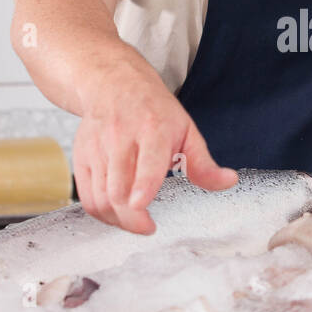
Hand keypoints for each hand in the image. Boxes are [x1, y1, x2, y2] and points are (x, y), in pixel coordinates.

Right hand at [73, 60, 236, 233]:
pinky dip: (101, 213)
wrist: (113, 84)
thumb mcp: (186, 130)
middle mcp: (122, 138)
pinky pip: (87, 197)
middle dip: (132, 218)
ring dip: (118, 220)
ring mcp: (98, 149)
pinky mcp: (82, 158)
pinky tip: (117, 214)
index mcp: (153, 129)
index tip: (141, 205)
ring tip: (136, 222)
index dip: (142, 185)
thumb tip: (229, 182)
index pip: (147, 161)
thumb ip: (204, 163)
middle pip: (118, 189)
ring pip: (101, 197)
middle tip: (147, 227)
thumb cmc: (153, 110)